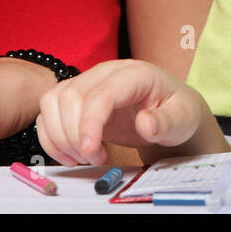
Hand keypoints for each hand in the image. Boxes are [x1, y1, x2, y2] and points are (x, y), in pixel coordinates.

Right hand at [35, 59, 205, 165]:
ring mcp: (89, 83)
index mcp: (135, 74)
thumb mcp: (183, 119)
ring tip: (84, 157)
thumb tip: (145, 123)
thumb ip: (167, 122)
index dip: (89, 123)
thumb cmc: (177, 112)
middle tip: (94, 158)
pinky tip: (70, 155)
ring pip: (53, 101)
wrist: (170, 112)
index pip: (101, 93)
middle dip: (74, 134)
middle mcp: (107, 73)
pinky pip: (48, 113)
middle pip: (70, 96)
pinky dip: (51, 138)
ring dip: (59, 136)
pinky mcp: (76, 99)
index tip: (90, 151)